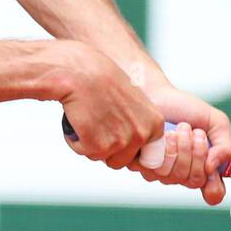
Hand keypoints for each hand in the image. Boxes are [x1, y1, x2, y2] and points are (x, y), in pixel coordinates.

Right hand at [59, 43, 166, 169]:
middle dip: (106, 147)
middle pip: (121, 160)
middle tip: (97, 122)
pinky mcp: (98, 146)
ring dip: (90, 143)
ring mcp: (121, 142)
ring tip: (88, 117)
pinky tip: (77, 118)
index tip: (115, 129)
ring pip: (102, 157)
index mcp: (155, 124)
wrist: (80, 71)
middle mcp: (142, 135)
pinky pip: (83, 151)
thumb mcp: (134, 100)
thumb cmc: (102, 80)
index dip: (126, 145)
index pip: (144, 153)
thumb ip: (138, 122)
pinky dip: (75, 139)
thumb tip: (133, 143)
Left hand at [127, 85, 230, 205]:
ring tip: (180, 128)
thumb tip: (213, 168)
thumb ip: (225, 146)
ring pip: (176, 175)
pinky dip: (166, 147)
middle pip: (195, 180)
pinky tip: (164, 134)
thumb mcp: (215, 122)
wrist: (157, 93)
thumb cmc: (185, 108)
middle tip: (196, 132)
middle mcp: (181, 174)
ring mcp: (160, 172)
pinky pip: (157, 168)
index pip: (213, 193)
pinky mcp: (141, 164)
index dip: (215, 187)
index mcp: (202, 167)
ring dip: (182, 147)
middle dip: (199, 152)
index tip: (214, 172)